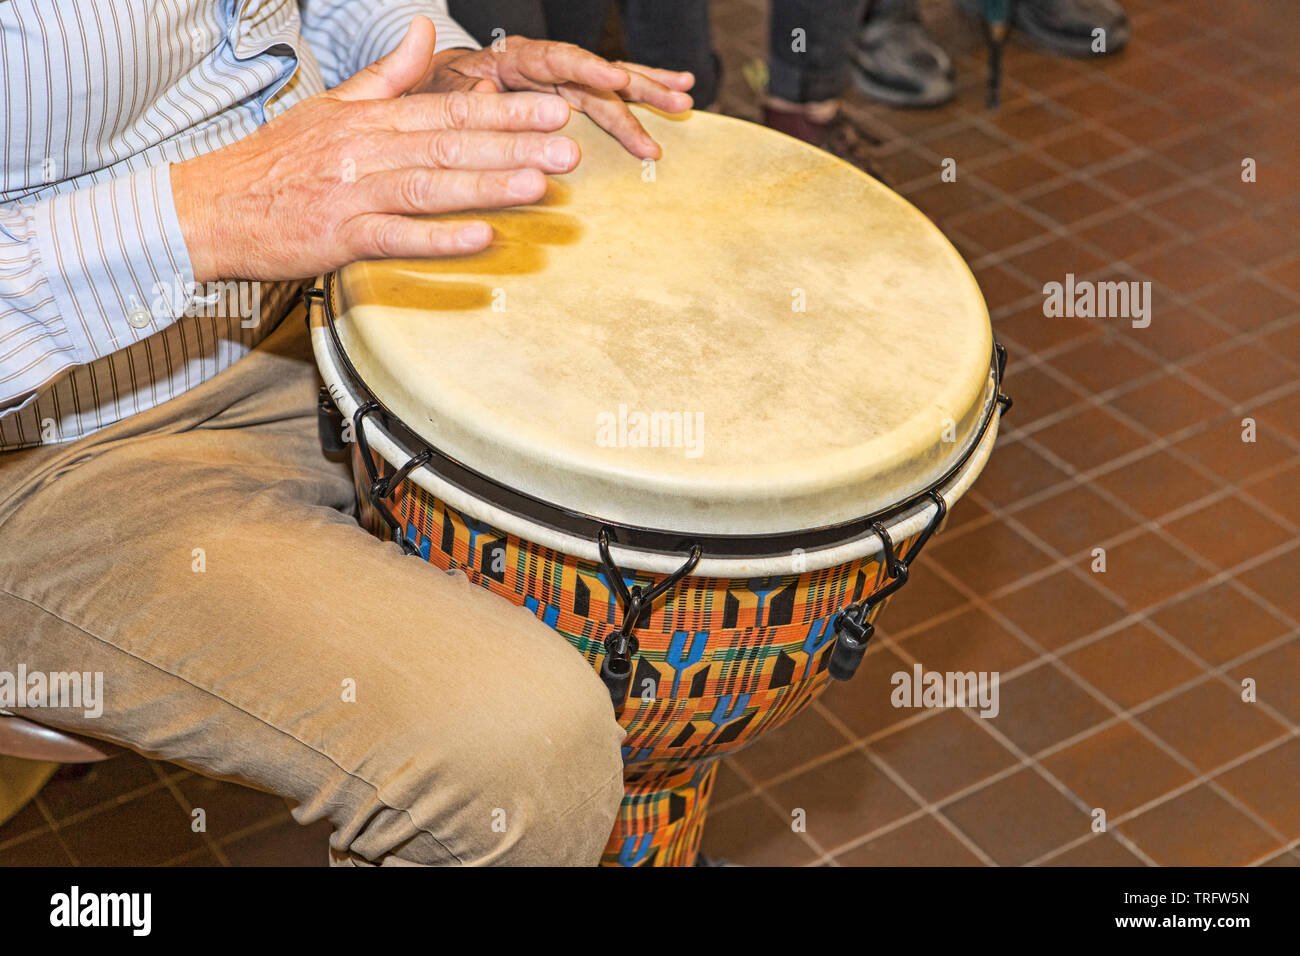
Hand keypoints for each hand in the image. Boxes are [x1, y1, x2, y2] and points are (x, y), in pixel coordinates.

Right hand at [171, 19, 580, 281]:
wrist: (209, 207)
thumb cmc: (276, 162)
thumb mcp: (332, 105)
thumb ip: (388, 74)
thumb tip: (426, 32)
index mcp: (370, 119)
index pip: (448, 110)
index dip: (505, 112)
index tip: (555, 110)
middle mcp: (366, 152)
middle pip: (451, 145)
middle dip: (515, 145)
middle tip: (570, 147)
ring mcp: (353, 195)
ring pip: (431, 187)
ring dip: (488, 186)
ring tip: (541, 185)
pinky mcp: (339, 238)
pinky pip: (396, 238)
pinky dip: (440, 239)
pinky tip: (482, 239)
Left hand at [424, 34, 694, 158]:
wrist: (432, 88)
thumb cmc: (433, 92)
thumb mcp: (438, 95)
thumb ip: (461, 96)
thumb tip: (486, 95)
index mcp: (514, 58)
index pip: (558, 60)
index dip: (589, 70)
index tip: (617, 80)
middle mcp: (544, 66)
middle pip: (597, 75)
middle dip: (638, 90)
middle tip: (674, 106)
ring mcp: (559, 81)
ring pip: (610, 84)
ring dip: (649, 93)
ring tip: (685, 101)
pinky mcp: (568, 96)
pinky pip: (608, 96)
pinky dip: (640, 95)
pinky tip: (675, 93)